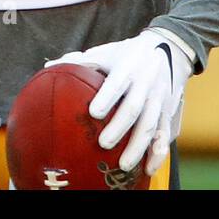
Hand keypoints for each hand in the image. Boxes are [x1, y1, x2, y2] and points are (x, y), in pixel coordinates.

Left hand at [44, 28, 193, 175]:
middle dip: (120, 127)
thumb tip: (50, 66)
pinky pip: (165, 135)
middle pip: (134, 108)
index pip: (117, 83)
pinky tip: (148, 170)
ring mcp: (159, 99)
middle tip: (103, 144)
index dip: (107, 97)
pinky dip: (158, 154)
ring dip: (138, 147)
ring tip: (122, 165)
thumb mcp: (107, 52)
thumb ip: (81, 61)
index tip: (93, 113)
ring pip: (150, 126)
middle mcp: (146, 84)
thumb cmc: (127, 54)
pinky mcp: (167, 112)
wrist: (168, 48)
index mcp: (128, 67)